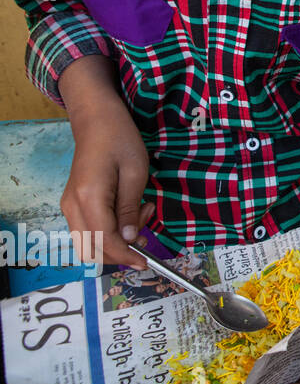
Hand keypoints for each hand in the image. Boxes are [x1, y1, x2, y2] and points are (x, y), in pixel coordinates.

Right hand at [59, 56, 150, 269]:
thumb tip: (128, 239)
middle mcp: (72, 205)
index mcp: (89, 197)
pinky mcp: (73, 203)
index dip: (125, 256)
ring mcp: (69, 205)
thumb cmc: (120, 139)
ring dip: (117, 238)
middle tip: (147, 223)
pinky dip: (110, 229)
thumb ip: (130, 208)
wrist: (97, 120)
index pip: (104, 241)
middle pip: (92, 248)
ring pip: (89, 242)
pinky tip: (130, 209)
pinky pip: (89, 229)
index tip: (145, 263)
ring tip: (142, 209)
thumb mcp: (136, 172)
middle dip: (122, 248)